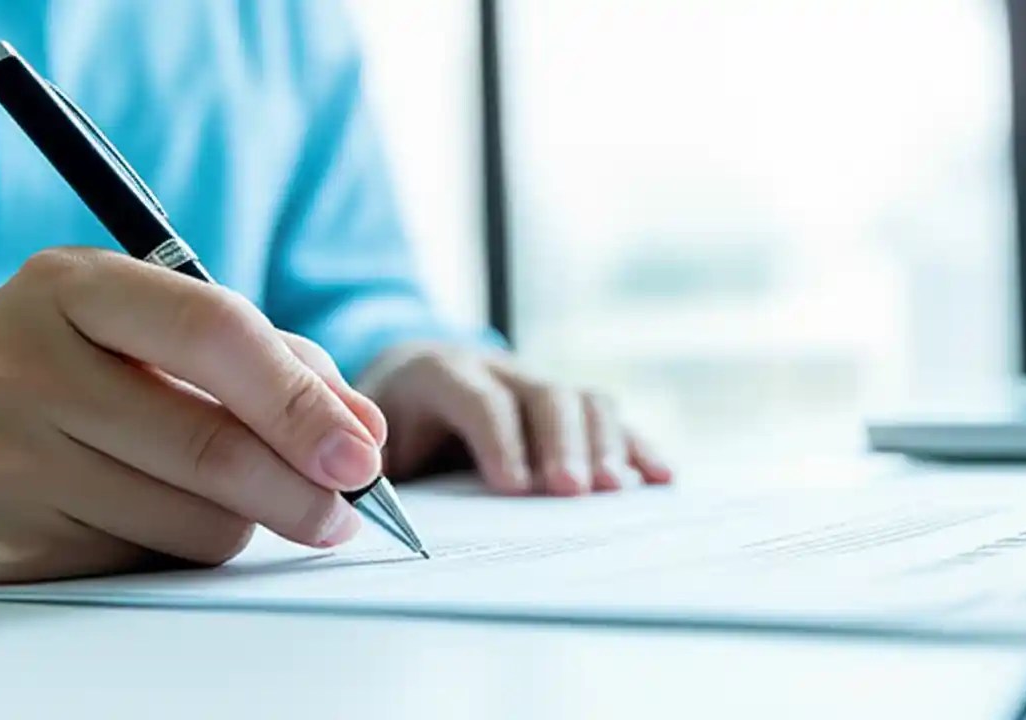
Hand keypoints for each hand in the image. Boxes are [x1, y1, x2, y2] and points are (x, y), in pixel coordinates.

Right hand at [0, 248, 386, 581]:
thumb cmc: (73, 370)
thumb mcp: (151, 330)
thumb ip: (269, 361)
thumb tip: (363, 430)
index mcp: (74, 287)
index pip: (216, 334)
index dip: (301, 401)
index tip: (361, 454)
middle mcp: (27, 364)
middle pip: (212, 446)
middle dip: (302, 490)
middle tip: (345, 512)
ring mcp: (7, 456)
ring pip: (194, 519)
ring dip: (244, 521)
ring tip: (229, 496)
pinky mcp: (7, 541)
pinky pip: (148, 559)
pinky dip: (182, 546)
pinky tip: (155, 513)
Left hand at [359, 343, 671, 495]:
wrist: (409, 378)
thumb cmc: (387, 423)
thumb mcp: (364, 439)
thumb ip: (372, 468)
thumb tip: (374, 511)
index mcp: (441, 373)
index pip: (479, 399)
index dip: (499, 440)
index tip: (513, 487)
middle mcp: (499, 370)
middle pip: (544, 395)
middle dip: (561, 444)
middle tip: (573, 492)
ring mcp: (538, 384)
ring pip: (583, 399)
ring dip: (605, 444)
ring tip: (614, 490)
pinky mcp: (566, 406)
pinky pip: (609, 417)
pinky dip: (637, 446)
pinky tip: (660, 477)